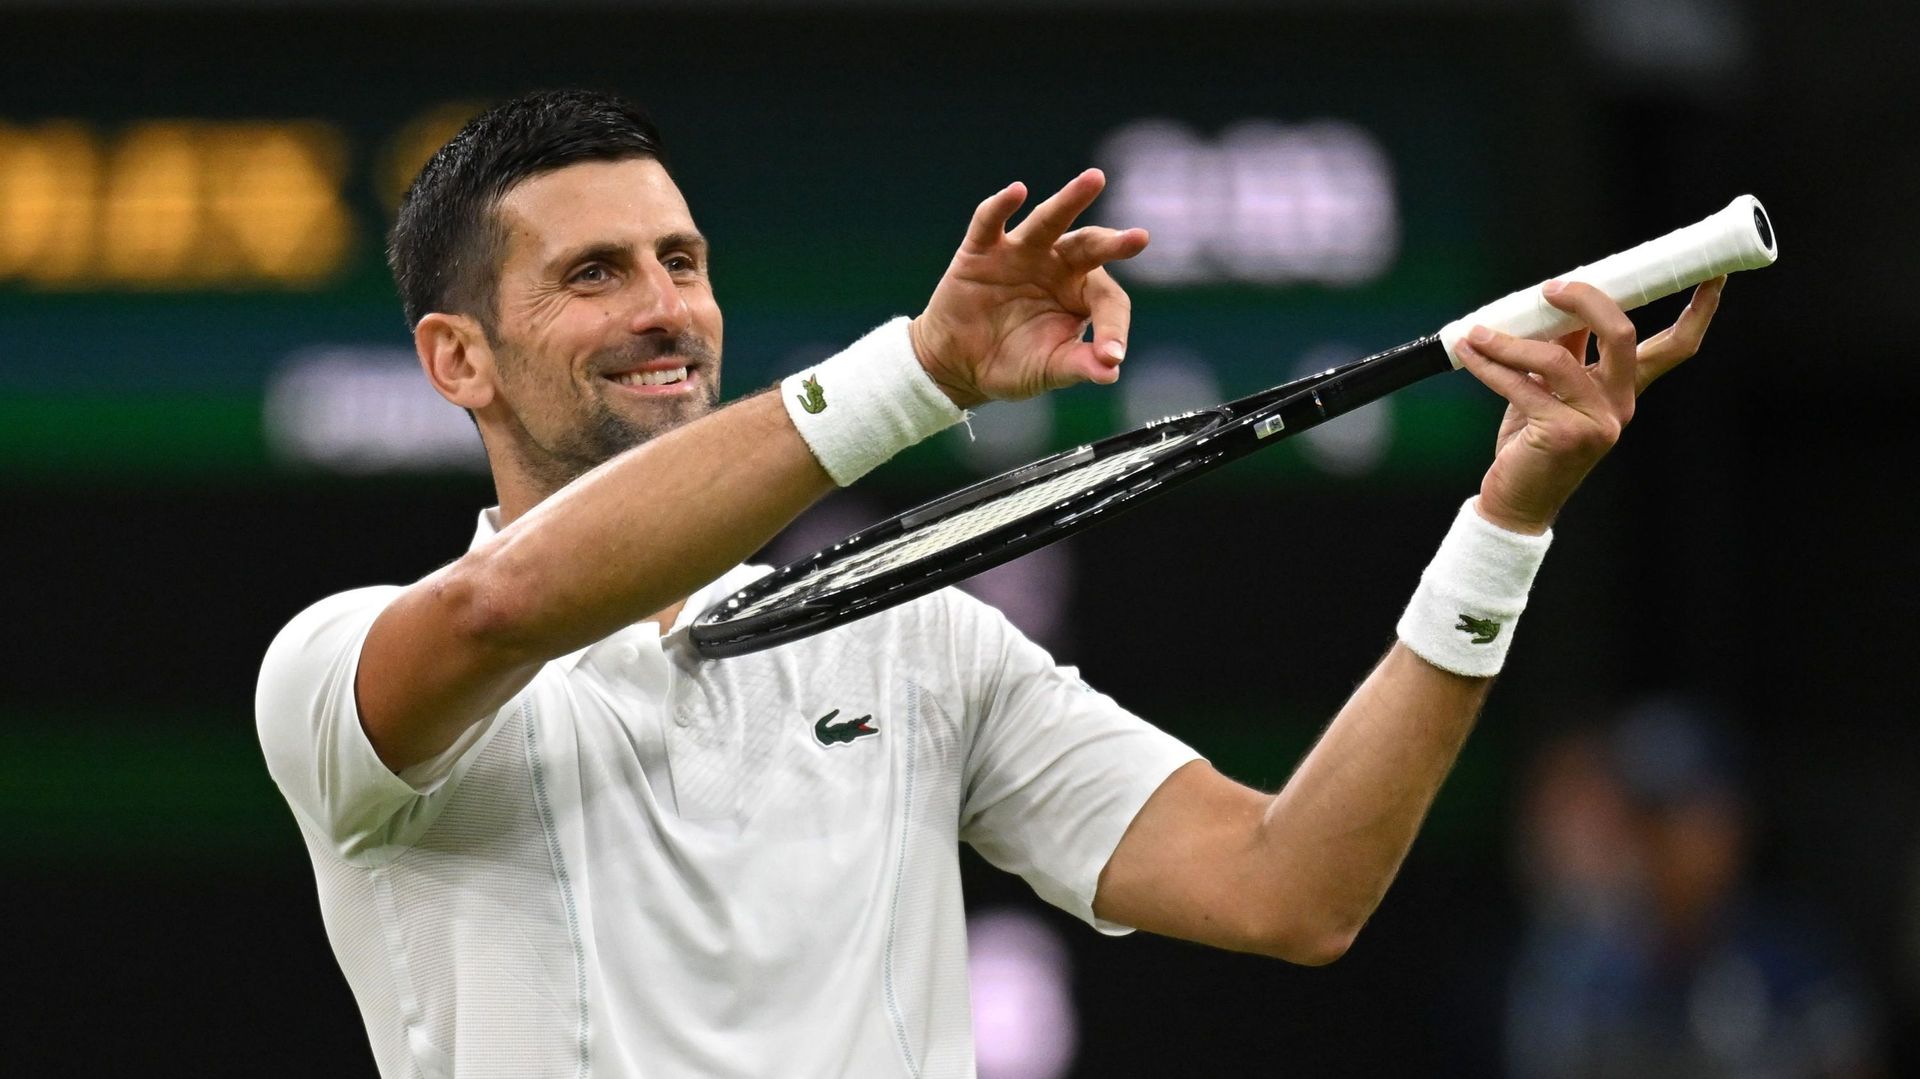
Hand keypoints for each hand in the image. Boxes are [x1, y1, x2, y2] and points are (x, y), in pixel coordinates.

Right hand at [909, 169, 1148, 407]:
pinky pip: (991, 222)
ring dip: (1070, 200)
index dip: (1114, 327)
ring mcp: (1020, 253)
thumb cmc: (1011, 363)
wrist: (958, 365)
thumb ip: (1079, 366)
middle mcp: (1057, 265)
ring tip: (1095, 180)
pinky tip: (1017, 191)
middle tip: (1139, 239)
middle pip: (1090, 246)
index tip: (1110, 356)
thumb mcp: (1049, 369)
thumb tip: (1111, 373)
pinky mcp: (981, 251)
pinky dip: (1001, 205)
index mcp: (1080, 294)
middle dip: (1113, 243)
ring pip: (1049, 221)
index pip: (1108, 300)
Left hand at [1454, 276, 1725, 533]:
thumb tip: (1558, 304)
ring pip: (1557, 359)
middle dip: (1589, 301)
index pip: (1674, 346)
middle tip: (1551, 288)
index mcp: (1626, 390)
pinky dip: (1490, 366)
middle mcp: (1620, 405)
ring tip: (1479, 333)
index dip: (1698, 311)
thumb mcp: (1552, 390)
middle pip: (1623, 335)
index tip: (1712, 274)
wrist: (1517, 501)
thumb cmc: (1533, 443)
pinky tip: (1470, 352)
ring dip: (1510, 341)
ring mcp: (1596, 422)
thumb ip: (1564, 350)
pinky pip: (1521, 386)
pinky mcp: (1562, 435)